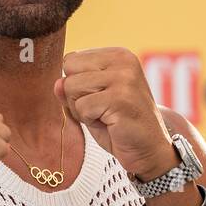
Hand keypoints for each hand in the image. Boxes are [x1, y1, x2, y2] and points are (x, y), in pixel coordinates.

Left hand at [53, 47, 174, 178]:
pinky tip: (111, 124)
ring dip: (83, 110)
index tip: (100, 98)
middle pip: (69, 71)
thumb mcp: (91, 102)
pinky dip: (90, 121)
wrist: (149, 150)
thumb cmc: (119, 126)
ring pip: (72, 88)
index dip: (77, 85)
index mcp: (118, 55)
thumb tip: (57, 84)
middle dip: (77, 96)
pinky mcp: (121, 98)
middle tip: (102, 110)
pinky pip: (82, 107)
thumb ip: (72, 89)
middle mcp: (123, 60)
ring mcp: (124, 78)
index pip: (71, 60)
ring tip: (106, 117)